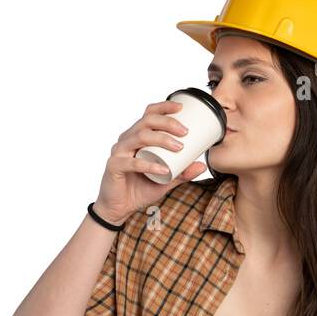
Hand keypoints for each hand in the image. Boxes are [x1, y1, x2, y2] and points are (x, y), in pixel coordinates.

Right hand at [93, 100, 206, 223]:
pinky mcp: (114, 166)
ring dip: (161, 139)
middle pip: (146, 121)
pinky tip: (164, 169)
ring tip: (179, 147)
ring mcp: (119, 152)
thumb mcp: (166, 180)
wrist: (120, 208)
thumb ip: (182, 173)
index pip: (149, 115)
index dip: (163, 107)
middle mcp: (127, 140)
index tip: (182, 108)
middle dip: (167, 123)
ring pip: (139, 137)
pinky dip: (150, 165)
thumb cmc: (140, 189)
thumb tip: (202, 165)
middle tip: (185, 132)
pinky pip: (132, 162)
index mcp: (137, 137)